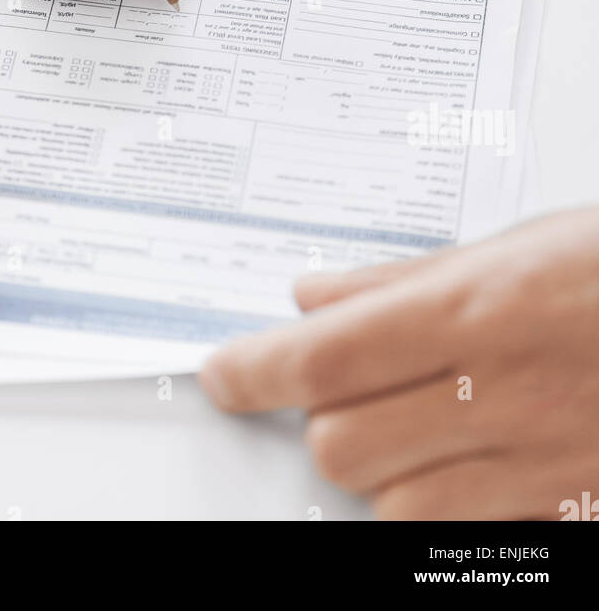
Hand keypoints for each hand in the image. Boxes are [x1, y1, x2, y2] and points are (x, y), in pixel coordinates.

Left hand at [199, 209, 598, 519]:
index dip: (252, 370)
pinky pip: (469, 540)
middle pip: (341, 446)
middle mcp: (500, 395)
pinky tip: (471, 465)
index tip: (223, 374)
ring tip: (420, 424)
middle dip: (325, 420)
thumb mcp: (518, 246)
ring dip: (385, 472)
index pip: (322, 357)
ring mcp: (540, 465)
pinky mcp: (570, 511)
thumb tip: (315, 297)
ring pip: (395, 508)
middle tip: (348, 388)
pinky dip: (445, 511)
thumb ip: (406, 280)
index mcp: (476, 311)